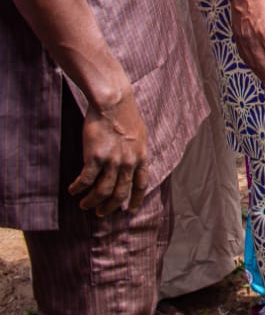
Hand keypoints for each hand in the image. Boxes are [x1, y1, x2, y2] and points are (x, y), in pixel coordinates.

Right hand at [70, 89, 148, 215]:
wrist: (113, 102)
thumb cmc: (125, 113)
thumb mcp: (139, 134)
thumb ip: (136, 151)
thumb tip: (133, 161)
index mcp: (142, 156)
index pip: (141, 184)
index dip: (136, 199)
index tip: (131, 210)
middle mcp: (129, 162)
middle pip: (120, 193)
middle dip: (110, 207)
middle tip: (101, 213)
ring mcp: (113, 161)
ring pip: (102, 191)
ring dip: (92, 202)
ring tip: (84, 205)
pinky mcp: (95, 157)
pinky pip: (86, 180)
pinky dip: (78, 188)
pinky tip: (73, 190)